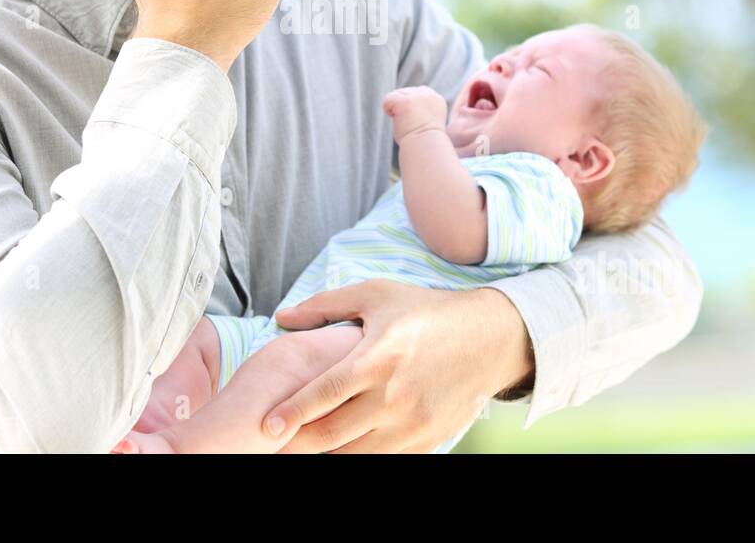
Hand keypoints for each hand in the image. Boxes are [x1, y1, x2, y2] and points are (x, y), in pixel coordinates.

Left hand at [266, 281, 532, 452]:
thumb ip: (326, 306)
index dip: (291, 413)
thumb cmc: (426, 311)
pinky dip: (357, 456)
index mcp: (378, 357)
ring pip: (354, 453)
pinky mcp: (426, 439)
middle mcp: (394, 395)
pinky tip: (338, 448)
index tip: (266, 426)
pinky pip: (382, 458)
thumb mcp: (376, 295)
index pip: (324, 393)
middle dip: (297, 443)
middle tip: (272, 444)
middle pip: (332, 433)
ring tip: (300, 448)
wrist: (489, 339)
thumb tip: (282, 317)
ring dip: (323, 453)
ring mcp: (411, 423)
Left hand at [382, 86, 447, 142]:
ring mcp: (417, 96)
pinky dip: (388, 110)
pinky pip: (388, 99)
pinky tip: (397, 120)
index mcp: (436, 99)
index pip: (418, 92)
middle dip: (402, 107)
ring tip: (406, 123)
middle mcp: (428, 94)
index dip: (411, 106)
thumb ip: (418, 109)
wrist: (425, 148)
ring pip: (395, 95)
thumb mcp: (426, 121)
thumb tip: (400, 106)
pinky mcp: (405, 100)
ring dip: (395, 110)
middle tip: (410, 124)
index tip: (415, 121)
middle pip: (405, 92)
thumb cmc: (422, 142)